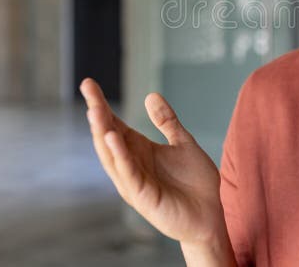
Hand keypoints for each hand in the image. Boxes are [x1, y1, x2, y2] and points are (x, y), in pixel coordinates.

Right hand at [79, 78, 234, 261]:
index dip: (101, 104)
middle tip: (87, 88)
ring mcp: (134, 182)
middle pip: (107, 136)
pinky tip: (113, 138)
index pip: (114, 124)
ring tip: (94, 110)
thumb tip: (150, 95)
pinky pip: (128, 173)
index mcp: (138, 151)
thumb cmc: (196, 183)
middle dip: (97, 112)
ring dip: (103, 132)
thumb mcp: (182, 143)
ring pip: (112, 155)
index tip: (88, 83)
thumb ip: (167, 122)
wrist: (211, 214)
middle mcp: (131, 165)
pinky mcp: (143, 197)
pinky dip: (119, 155)